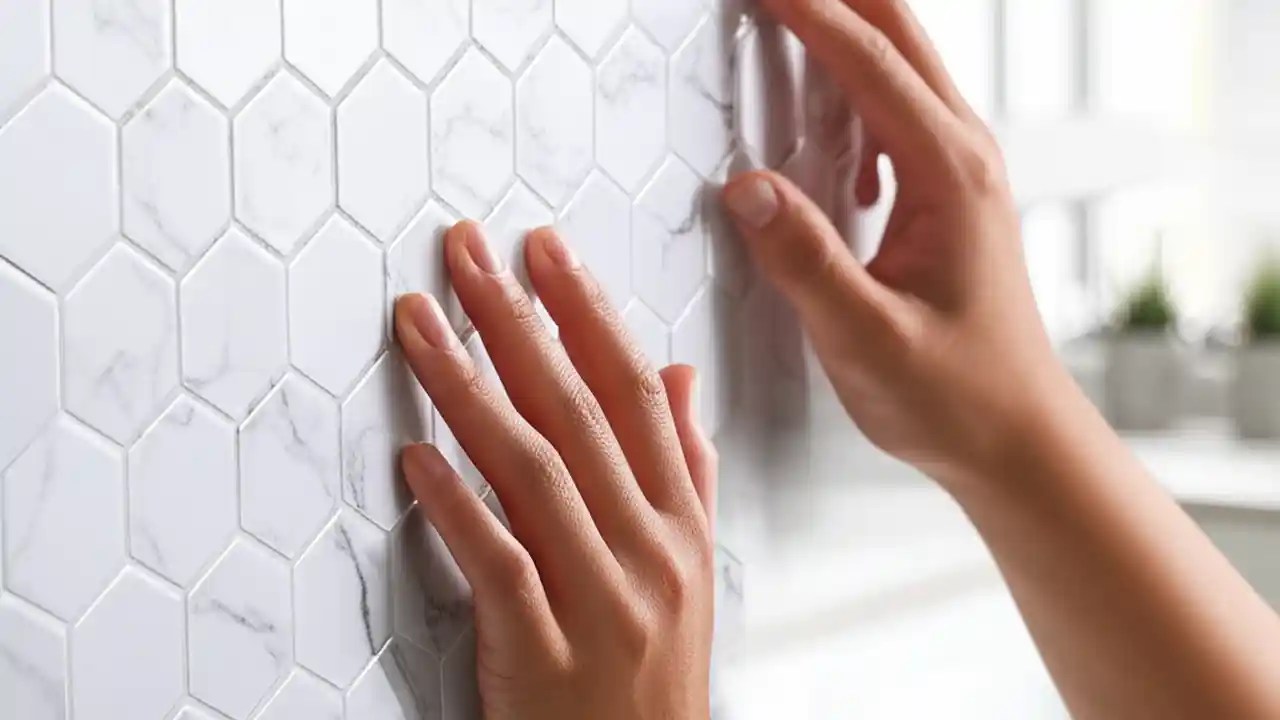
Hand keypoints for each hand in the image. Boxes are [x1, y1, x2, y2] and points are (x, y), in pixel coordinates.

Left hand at [393, 222, 717, 718]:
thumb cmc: (653, 671)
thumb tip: (680, 379)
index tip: (544, 251)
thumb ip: (688, 469)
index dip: (587, 313)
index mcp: (680, 523)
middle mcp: (647, 550)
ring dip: (468, 388)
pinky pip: (499, 563)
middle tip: (469, 256)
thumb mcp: (690, 567)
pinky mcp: (543, 652)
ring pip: (533, 472)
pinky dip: (456, 506)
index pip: (635, 393)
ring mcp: (600, 600)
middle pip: (578, 412)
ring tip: (423, 324)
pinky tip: (415, 458)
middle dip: (519, 322)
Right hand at [724, 0, 1068, 487]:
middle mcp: (966, 158)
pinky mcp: (949, 196)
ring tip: (783, 27)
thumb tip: (746, 187)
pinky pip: (899, 111)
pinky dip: (855, 88)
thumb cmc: (957, 396)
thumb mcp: (867, 339)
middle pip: (900, 34)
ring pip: (902, 66)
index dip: (807, 11)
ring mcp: (963, 172)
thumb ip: (805, 260)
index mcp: (950, 176)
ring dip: (845, 33)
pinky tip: (823, 131)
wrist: (1017, 439)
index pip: (869, 63)